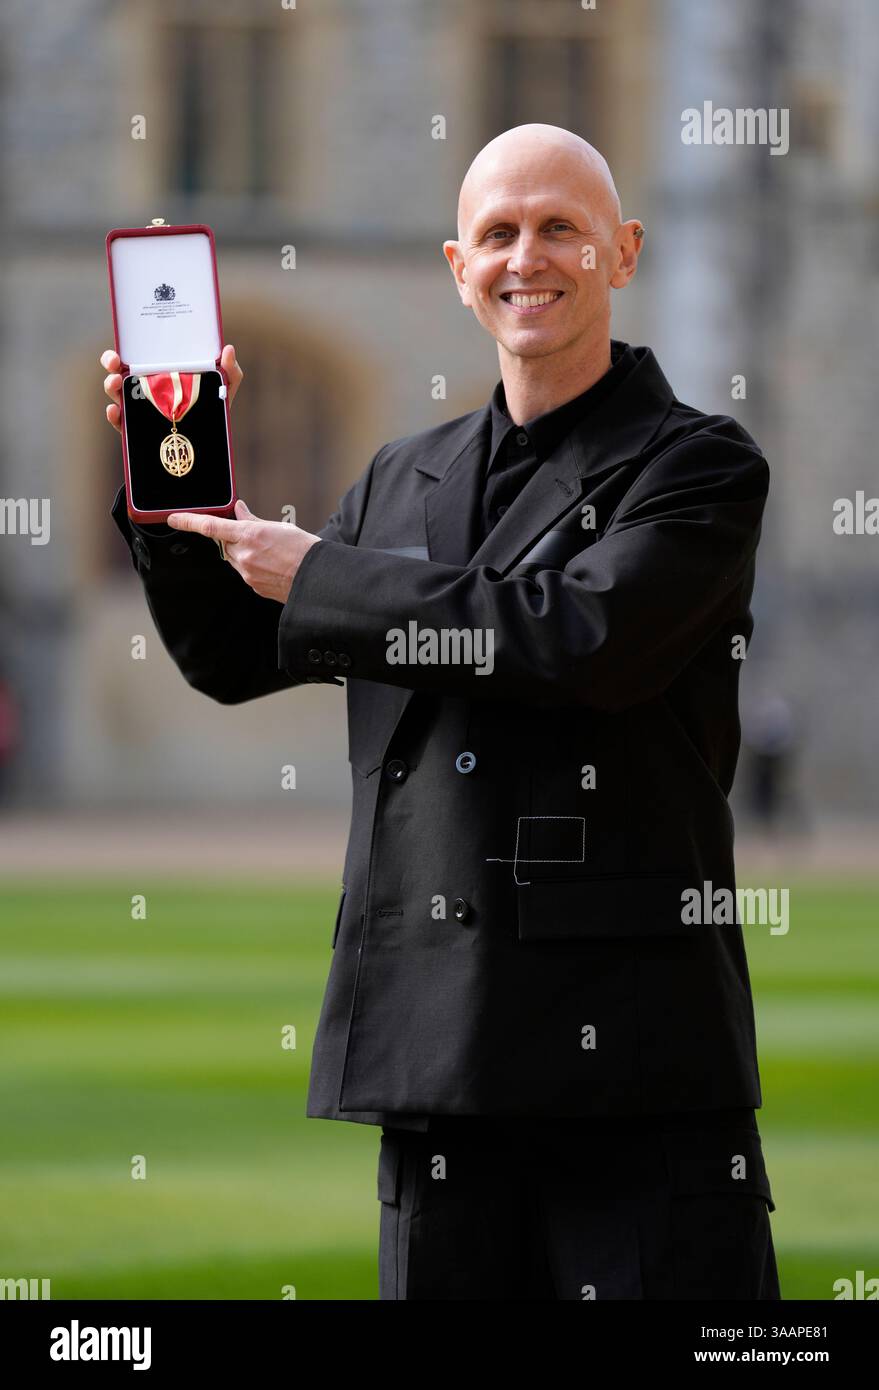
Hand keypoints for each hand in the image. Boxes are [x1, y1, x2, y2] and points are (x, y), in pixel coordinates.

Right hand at [99, 343, 243, 432]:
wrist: (209, 445)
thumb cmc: (212, 410)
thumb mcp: (223, 390)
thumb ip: (229, 371)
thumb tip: (228, 349)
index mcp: (159, 374)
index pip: (135, 358)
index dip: (121, 353)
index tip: (118, 352)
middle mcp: (145, 390)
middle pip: (119, 373)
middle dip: (110, 365)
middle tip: (113, 364)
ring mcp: (139, 411)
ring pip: (117, 396)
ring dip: (111, 387)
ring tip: (115, 384)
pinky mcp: (138, 433)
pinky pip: (122, 425)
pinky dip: (115, 417)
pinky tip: (115, 412)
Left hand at [166, 499, 320, 602]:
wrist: (317, 578)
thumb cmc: (303, 550)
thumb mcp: (279, 527)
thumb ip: (253, 520)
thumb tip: (238, 510)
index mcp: (249, 535)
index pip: (210, 527)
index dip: (188, 522)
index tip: (173, 519)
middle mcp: (244, 555)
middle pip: (223, 543)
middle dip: (231, 537)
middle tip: (253, 535)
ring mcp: (247, 573)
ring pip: (233, 558)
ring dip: (243, 551)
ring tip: (269, 552)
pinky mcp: (253, 586)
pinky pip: (244, 571)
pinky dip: (252, 564)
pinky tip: (271, 564)